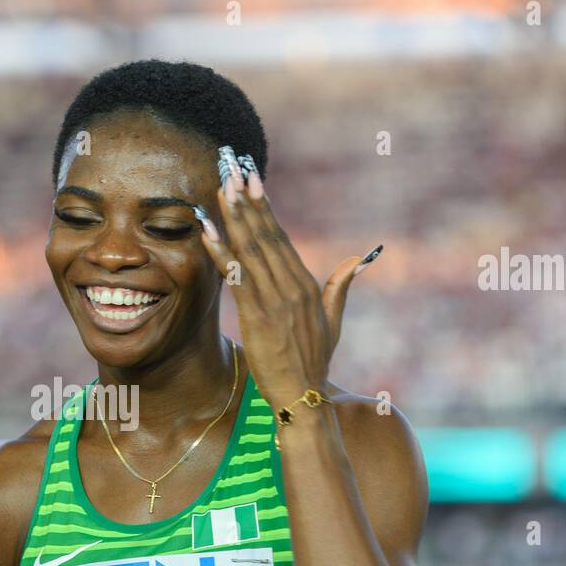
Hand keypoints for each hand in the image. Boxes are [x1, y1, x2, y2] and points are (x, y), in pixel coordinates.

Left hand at [198, 151, 380, 411]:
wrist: (303, 396)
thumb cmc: (314, 363)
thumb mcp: (333, 321)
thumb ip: (341, 287)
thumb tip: (357, 259)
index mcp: (307, 285)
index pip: (281, 238)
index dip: (265, 207)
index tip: (253, 180)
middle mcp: (292, 287)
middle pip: (266, 235)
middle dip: (249, 200)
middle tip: (233, 169)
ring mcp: (276, 300)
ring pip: (251, 250)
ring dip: (234, 217)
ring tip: (221, 188)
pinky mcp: (258, 315)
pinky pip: (236, 277)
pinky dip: (221, 252)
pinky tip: (207, 232)